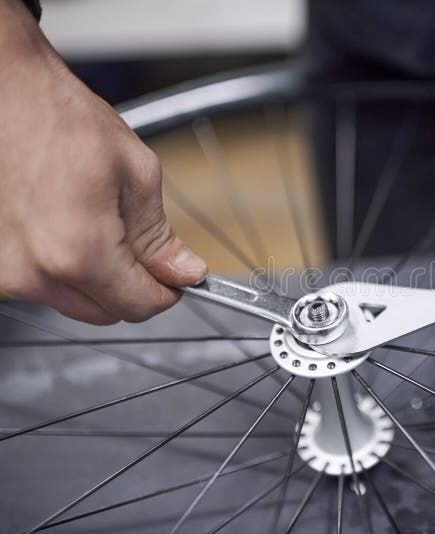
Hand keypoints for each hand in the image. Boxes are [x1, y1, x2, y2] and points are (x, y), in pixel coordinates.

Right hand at [0, 0, 206, 323]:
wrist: (3, 94)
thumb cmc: (62, 120)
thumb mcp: (137, 173)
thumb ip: (160, 236)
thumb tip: (186, 272)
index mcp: (80, 252)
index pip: (141, 305)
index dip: (168, 291)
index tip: (178, 275)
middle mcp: (35, 273)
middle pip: (108, 313)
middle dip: (135, 287)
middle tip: (145, 247)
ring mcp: (6, 272)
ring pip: (77, 302)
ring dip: (100, 279)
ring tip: (100, 223)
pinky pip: (46, 285)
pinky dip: (67, 267)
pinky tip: (70, 225)